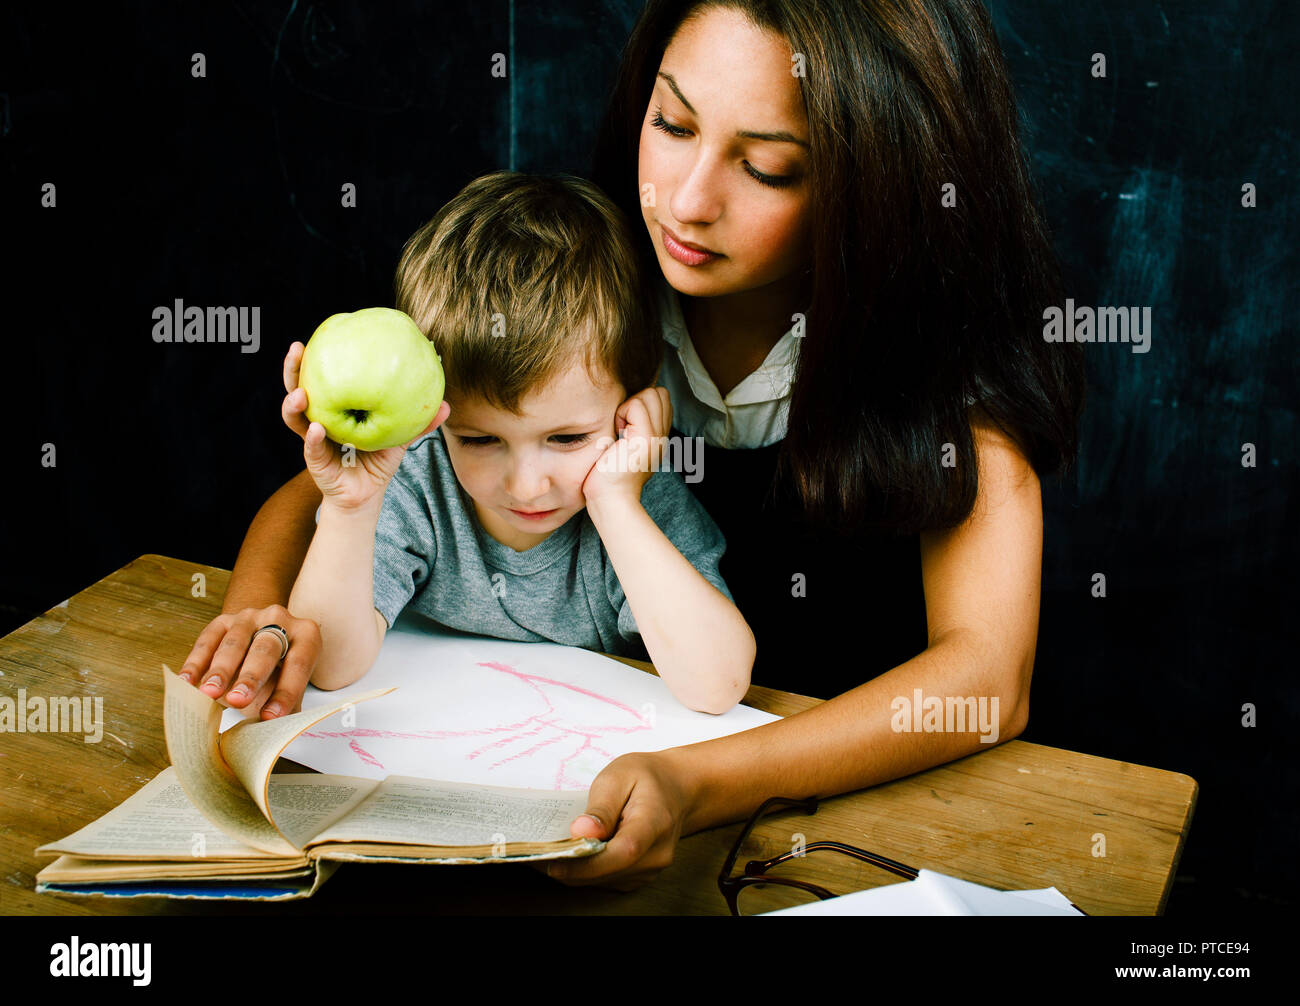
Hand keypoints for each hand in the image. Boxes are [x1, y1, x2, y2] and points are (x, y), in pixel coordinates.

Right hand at [177, 605, 320, 718]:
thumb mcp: (290, 683)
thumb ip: (284, 704)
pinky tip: (187, 682)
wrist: (263, 635)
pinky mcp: (223, 620)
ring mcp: (249, 617)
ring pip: (235, 642)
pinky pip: (207, 640)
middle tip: (238, 701)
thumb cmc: (280, 669)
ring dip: (220, 670)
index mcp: (306, 635)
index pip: (298, 665)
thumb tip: (273, 733)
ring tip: (208, 694)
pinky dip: (195, 663)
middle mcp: (279, 619)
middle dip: (251, 677)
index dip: (285, 692)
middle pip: (266, 649)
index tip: (271, 718)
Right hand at [281, 341, 450, 513]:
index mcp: (334, 407)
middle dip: (292, 370)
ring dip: (294, 404)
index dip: (314, 359)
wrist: (367, 494)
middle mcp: (317, 419)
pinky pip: (312, 449)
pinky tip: (318, 429)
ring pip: (296, 419)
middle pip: (297, 390)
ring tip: (300, 394)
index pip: (319, 378)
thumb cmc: (378, 459)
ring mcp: (313, 441)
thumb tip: (445, 405)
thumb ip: (418, 422)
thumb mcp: (398, 436)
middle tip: (296, 350)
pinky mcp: (316, 463)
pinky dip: (313, 439)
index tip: (315, 336)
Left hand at [533, 751, 691, 890]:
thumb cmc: (647, 777)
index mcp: (654, 823)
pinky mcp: (641, 875)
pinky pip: (609, 880)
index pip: (623, 853)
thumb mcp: (620, 775)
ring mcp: (652, 869)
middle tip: (537, 853)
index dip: (586, 863)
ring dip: (577, 871)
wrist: (677, 788)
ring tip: (550, 850)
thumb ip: (601, 806)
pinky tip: (572, 854)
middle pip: (610, 872)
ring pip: (605, 881)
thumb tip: (581, 832)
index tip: (553, 861)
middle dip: (572, 867)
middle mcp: (657, 853)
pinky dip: (588, 871)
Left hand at [581, 387, 671, 507]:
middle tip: (622, 428)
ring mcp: (658, 436)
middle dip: (637, 401)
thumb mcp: (624, 446)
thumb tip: (627, 403)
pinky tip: (617, 435)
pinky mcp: (647, 437)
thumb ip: (632, 427)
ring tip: (620, 432)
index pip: (661, 398)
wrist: (610, 500)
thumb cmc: (608, 476)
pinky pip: (636, 404)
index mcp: (660, 437)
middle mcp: (664, 436)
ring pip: (650, 394)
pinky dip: (621, 413)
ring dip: (628, 407)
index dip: (641, 403)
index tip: (624, 427)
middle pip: (659, 393)